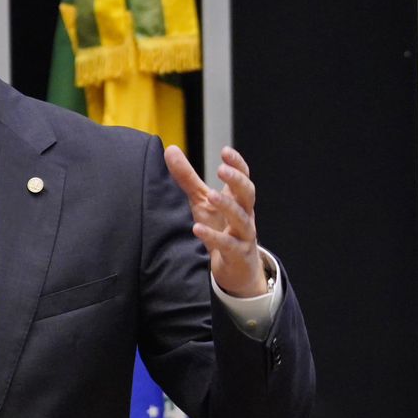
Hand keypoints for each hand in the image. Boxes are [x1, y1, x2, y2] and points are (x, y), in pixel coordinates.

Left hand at [164, 144, 268, 297]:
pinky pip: (227, 245)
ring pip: (241, 218)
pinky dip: (213, 237)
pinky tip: (197, 229)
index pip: (243, 177)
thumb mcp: (201, 201)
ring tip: (210, 195)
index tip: (226, 151)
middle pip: (247, 194)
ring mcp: (243, 235)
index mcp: (238, 199)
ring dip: (227, 206)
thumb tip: (170, 149)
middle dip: (237, 181)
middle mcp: (245, 214)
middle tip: (222, 169)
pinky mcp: (236, 255)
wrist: (237, 268)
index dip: (238, 164)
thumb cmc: (219, 229)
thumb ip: (187, 177)